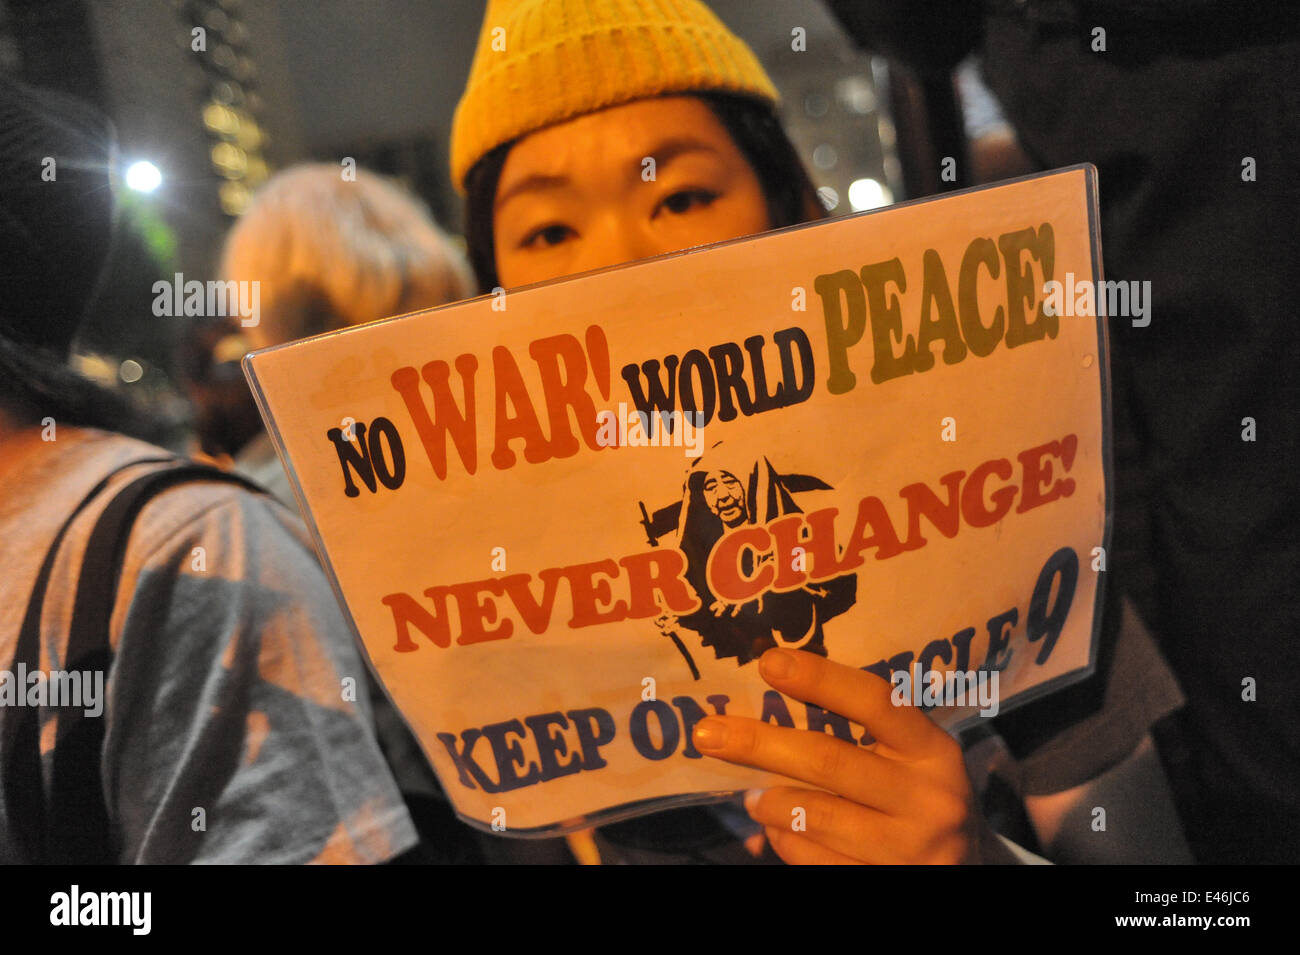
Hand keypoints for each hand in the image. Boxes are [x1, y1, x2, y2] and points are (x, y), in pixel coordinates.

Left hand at [691, 648, 997, 863]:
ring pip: (812, 815)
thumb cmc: (920, 796)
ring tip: (750, 796)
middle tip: (707, 733)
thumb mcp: (912, 758)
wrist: (967, 871)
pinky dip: (785, 840)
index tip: (768, 662)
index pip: (875, 702)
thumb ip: (863, 731)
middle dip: (759, 744)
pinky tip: (780, 830)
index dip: (820, 679)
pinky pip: (812, 858)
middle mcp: (928, 798)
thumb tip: (773, 693)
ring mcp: (909, 849)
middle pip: (827, 760)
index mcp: (934, 750)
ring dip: (768, 801)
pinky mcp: (884, 883)